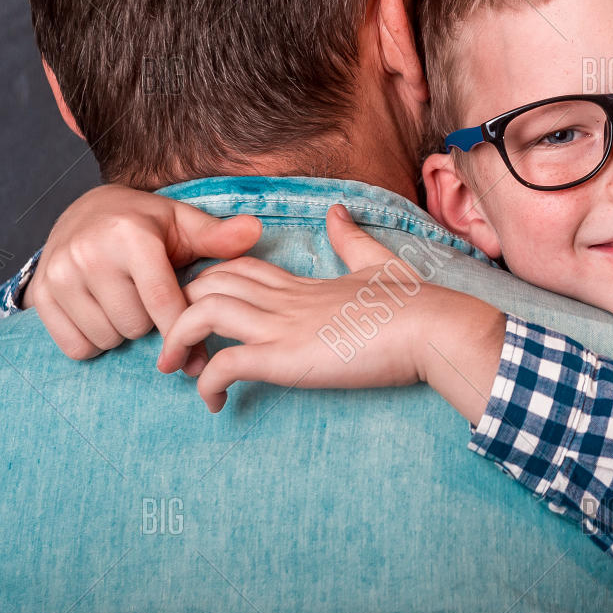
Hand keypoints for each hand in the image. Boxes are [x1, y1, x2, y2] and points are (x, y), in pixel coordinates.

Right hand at [25, 184, 261, 367]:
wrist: (86, 213)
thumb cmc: (146, 225)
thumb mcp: (183, 224)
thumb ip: (219, 235)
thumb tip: (255, 231)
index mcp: (130, 235)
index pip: (162, 302)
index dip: (184, 331)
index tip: (197, 351)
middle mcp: (88, 253)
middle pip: (135, 326)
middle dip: (150, 323)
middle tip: (149, 301)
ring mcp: (59, 274)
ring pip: (106, 338)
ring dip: (122, 333)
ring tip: (126, 304)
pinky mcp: (39, 294)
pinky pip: (75, 346)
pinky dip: (94, 341)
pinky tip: (102, 315)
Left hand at [159, 205, 504, 416]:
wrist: (434, 328)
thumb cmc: (416, 304)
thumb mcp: (380, 264)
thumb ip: (352, 240)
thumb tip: (337, 211)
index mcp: (303, 283)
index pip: (236, 268)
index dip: (209, 284)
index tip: (201, 312)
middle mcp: (284, 300)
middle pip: (206, 283)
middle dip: (181, 309)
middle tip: (181, 345)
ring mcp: (282, 326)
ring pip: (200, 314)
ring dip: (178, 343)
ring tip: (178, 371)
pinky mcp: (285, 356)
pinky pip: (223, 364)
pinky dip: (207, 384)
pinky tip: (215, 401)